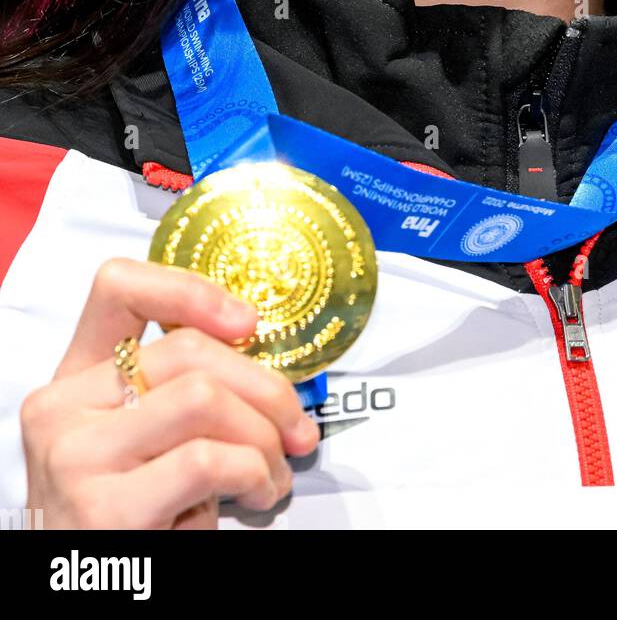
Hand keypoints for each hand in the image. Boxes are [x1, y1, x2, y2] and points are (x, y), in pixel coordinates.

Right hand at [20, 257, 319, 529]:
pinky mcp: (102, 508)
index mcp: (73, 381)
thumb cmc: (135, 518)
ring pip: (204, 398)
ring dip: (263, 438)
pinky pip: (208, 460)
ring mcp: (75, 457)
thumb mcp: (146, 442)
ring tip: (272, 472)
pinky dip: (254, 475)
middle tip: (294, 427)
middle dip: (265, 387)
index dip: (190, 290)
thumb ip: (178, 392)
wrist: (97, 591)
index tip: (247, 321)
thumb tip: (266, 366)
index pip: (118, 287)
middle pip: (187, 349)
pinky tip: (255, 496)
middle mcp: (62, 409)